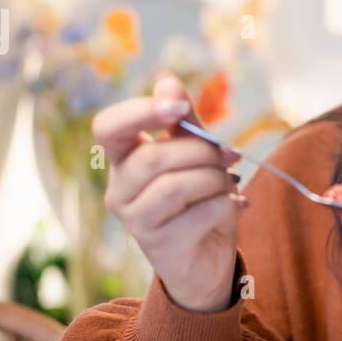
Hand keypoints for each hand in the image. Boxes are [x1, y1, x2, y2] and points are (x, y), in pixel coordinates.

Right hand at [93, 72, 243, 312]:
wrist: (208, 259)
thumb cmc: (199, 199)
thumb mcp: (196, 154)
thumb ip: (183, 120)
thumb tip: (168, 80)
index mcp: (123, 159)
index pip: (107, 127)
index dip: (141, 111)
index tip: (180, 110)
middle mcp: (120, 190)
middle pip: (153, 157)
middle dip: (201, 152)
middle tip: (230, 156)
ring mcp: (135, 222)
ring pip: (174, 186)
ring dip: (214, 179)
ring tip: (231, 183)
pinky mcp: (159, 247)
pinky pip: (197, 214)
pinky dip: (224, 205)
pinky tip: (234, 206)